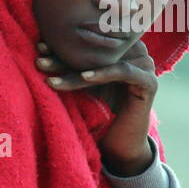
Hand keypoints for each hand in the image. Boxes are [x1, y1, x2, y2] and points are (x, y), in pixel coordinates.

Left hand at [35, 39, 157, 175]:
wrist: (118, 143)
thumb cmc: (96, 111)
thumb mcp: (80, 85)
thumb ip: (70, 65)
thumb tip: (40, 46)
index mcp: (119, 48)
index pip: (89, 43)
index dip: (63, 45)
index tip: (38, 47)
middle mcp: (134, 52)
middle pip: (96, 51)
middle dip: (65, 56)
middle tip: (40, 60)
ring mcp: (144, 66)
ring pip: (105, 61)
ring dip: (75, 68)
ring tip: (51, 74)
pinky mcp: (150, 82)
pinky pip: (124, 72)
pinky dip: (103, 73)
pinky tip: (84, 77)